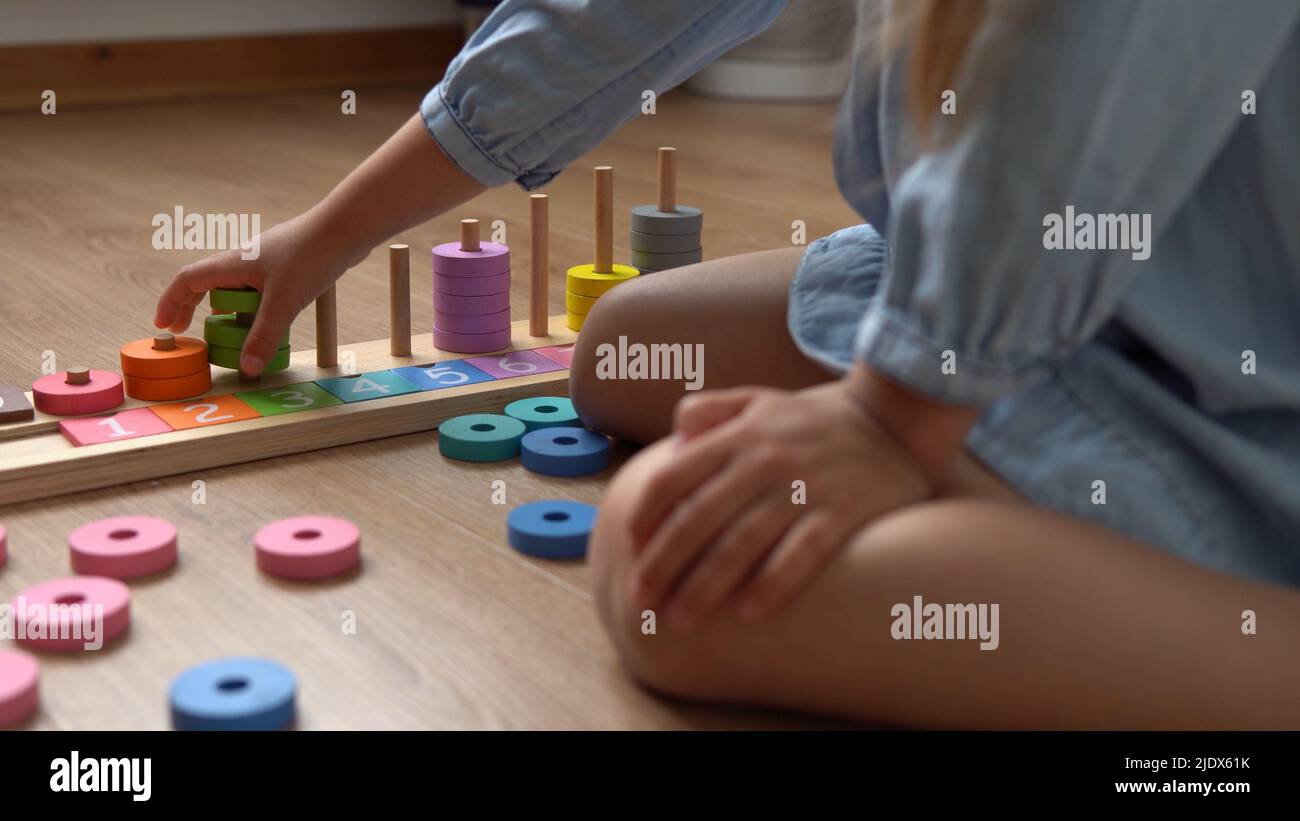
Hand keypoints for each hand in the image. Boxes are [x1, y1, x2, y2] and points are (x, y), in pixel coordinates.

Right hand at [153, 208, 361, 375]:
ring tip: (227, 333)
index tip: (163, 325)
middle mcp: (244, 260)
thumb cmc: (312, 256)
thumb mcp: (284, 302)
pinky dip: (253, 306)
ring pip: (236, 287)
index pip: (188, 281)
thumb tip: (247, 369)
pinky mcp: (287, 266)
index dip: (171, 302)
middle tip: (186, 332)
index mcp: (233, 263)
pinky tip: (266, 318)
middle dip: (192, 307)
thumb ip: (264, 336)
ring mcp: (266, 262)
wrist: (347, 228)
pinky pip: (259, 289)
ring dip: (227, 309)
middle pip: (207, 283)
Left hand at [625, 375, 934, 629]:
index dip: (646, 515)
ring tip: (680, 620)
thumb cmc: (815, 420)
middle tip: (640, 601)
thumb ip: (709, 411)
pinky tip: (746, 614)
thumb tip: (672, 443)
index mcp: (738, 435)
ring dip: (705, 585)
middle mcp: (764, 461)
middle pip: (699, 518)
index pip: (674, 476)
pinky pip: (802, 554)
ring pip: (742, 543)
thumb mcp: (758, 400)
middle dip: (663, 563)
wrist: (894, 419)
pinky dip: (772, 584)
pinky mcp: (843, 514)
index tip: (631, 548)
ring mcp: (803, 488)